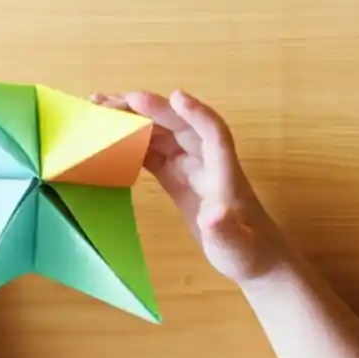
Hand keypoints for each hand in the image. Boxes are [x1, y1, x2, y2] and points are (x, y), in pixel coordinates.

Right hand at [91, 90, 294, 283]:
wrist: (255, 261)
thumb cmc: (248, 255)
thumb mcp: (236, 248)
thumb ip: (224, 232)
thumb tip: (212, 216)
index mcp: (225, 174)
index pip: (214, 134)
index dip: (196, 114)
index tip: (174, 97)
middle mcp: (209, 163)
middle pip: (181, 126)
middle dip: (152, 109)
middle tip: (113, 101)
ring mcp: (193, 169)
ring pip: (165, 135)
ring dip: (137, 120)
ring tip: (104, 110)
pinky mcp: (181, 179)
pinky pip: (158, 152)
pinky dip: (137, 142)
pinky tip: (114, 138)